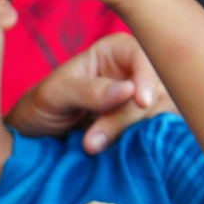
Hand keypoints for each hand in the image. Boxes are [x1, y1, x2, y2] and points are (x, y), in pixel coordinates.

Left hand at [6, 33, 173, 152]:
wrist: (39, 135)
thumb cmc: (44, 104)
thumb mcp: (57, 93)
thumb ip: (90, 91)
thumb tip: (130, 91)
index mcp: (118, 50)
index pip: (146, 57)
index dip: (148, 78)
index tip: (141, 102)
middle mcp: (139, 72)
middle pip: (160, 89)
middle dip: (132, 116)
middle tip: (93, 140)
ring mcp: (148, 100)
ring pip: (164, 114)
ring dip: (135, 134)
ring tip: (93, 147)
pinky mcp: (148, 126)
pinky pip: (162, 135)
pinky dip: (143, 145)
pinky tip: (117, 152)